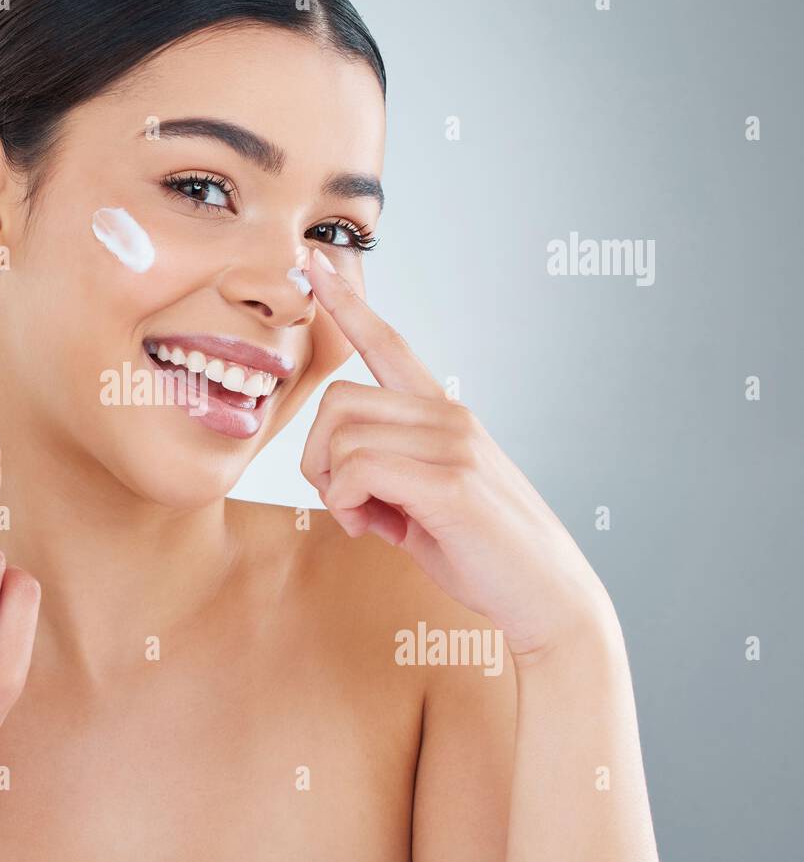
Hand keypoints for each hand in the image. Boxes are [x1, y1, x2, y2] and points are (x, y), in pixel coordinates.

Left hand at [300, 249, 617, 659]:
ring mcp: (453, 444)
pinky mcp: (450, 482)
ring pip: (341, 436)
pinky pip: (356, 470)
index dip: (347, 303)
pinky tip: (372, 529)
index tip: (314, 261)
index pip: (389, 343)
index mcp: (444, 415)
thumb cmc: (484, 555)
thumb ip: (385, 476)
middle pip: (337, 400)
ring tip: (367, 521)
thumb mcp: (425, 505)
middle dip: (318, 457)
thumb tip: (341, 480)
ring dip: (333, 487)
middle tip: (343, 503)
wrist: (547, 600)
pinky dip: (345, 505)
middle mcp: (449, 416)